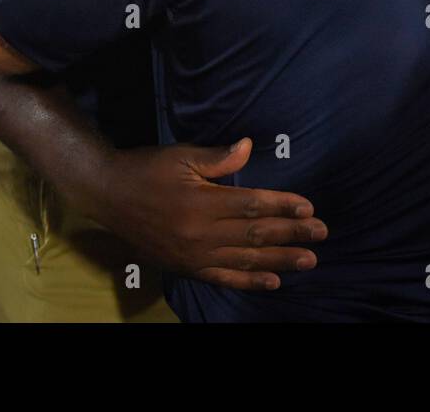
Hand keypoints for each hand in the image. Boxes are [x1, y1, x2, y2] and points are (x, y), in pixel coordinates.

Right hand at [97, 137, 326, 290]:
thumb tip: (249, 147)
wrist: (107, 196)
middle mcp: (201, 232)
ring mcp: (194, 254)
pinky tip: (274, 281)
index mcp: (202, 202)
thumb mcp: (181, 156)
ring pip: (245, 259)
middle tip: (322, 234)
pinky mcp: (186, 267)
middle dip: (292, 234)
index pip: (253, 205)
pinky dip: (250, 281)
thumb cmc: (146, 169)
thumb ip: (218, 158)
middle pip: (255, 234)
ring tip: (309, 260)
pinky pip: (224, 278)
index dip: (283, 207)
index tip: (309, 208)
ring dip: (280, 260)